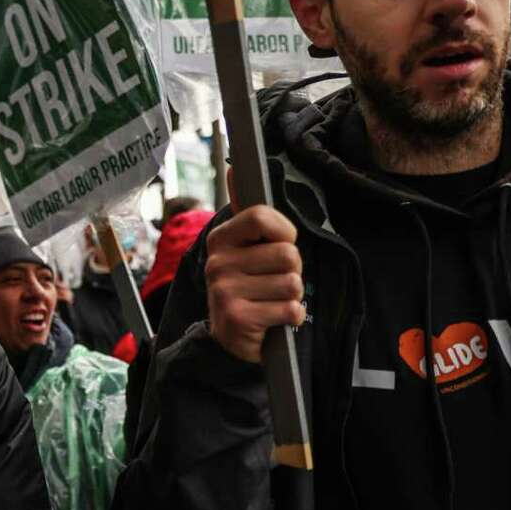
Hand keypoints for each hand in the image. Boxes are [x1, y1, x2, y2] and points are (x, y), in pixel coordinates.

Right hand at [203, 205, 304, 363]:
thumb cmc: (247, 288)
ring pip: (292, 283)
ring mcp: (225, 291)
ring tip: (272, 301)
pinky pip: (290, 310)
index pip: (261, 217)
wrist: (230, 339)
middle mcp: (217, 263)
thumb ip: (248, 216)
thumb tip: (233, 170)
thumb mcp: (243, 250)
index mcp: (220, 240)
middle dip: (292, 271)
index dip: (284, 232)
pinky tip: (275, 319)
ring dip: (292, 296)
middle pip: (287, 254)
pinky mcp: (238, 318)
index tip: (280, 244)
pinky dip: (292, 317)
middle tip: (273, 283)